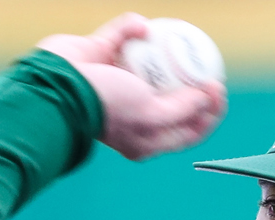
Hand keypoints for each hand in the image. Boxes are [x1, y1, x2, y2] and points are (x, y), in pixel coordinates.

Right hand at [38, 13, 226, 161]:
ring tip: (183, 40)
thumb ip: (182, 109)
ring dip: (165, 52)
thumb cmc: (104, 107)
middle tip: (207, 63)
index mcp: (145, 139)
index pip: (188, 130)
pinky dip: (131, 28)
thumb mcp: (151, 116)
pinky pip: (122, 35)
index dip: (209, 112)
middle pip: (174, 97)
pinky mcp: (99, 55)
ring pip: (150, 64)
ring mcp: (115, 83)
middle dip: (193, 81)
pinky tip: (143, 26)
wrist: (57, 87)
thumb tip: (208, 97)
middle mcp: (132, 113)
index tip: (217, 89)